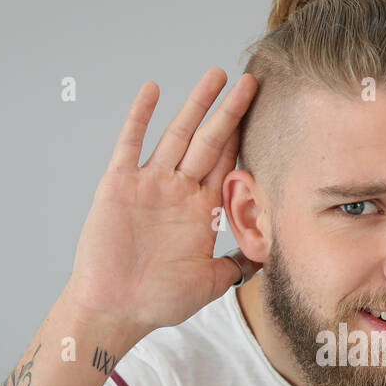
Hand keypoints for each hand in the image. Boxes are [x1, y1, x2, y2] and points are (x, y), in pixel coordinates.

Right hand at [62, 68, 259, 335]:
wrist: (115, 309)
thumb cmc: (158, 300)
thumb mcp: (211, 282)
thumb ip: (239, 265)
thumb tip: (269, 258)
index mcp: (202, 211)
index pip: (229, 165)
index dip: (246, 139)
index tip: (266, 114)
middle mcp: (179, 192)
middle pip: (210, 142)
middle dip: (229, 112)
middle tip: (250, 81)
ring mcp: (150, 184)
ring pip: (178, 134)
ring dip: (196, 104)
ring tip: (216, 76)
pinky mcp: (120, 184)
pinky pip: (131, 143)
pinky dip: (140, 116)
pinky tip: (153, 89)